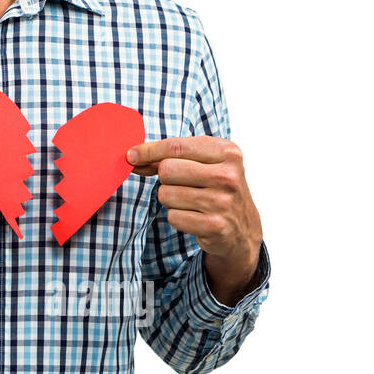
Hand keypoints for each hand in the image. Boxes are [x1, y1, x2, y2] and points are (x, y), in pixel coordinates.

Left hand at [126, 136, 263, 302]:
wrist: (241, 226)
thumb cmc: (215, 186)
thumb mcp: (204, 162)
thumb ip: (169, 156)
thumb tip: (132, 157)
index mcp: (227, 152)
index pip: (176, 147)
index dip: (148, 151)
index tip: (131, 155)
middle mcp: (228, 176)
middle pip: (167, 170)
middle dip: (165, 179)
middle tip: (181, 184)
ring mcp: (223, 202)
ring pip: (166, 194)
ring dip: (170, 199)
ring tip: (191, 201)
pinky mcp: (215, 226)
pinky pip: (173, 217)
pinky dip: (177, 217)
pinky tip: (194, 216)